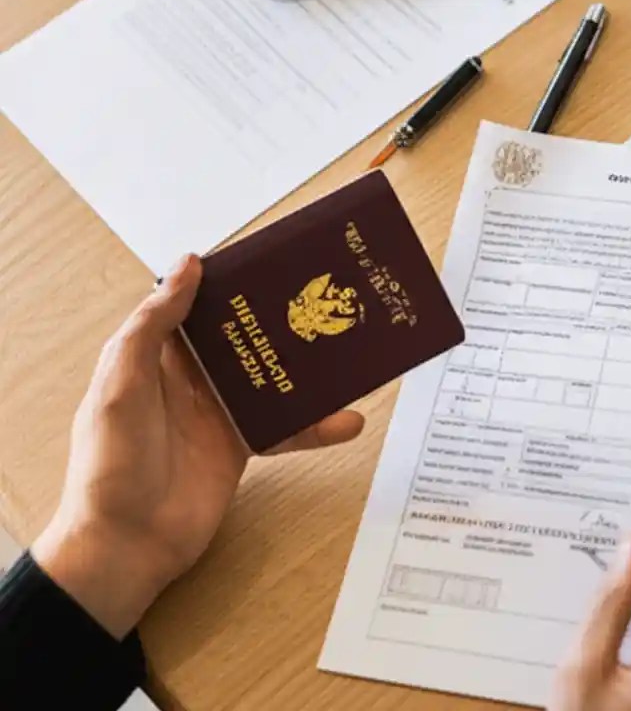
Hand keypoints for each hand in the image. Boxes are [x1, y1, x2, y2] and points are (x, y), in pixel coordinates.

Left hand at [31, 255, 364, 638]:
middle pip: (239, 337)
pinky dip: (316, 425)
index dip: (224, 282)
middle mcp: (188, 380)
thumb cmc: (111, 464)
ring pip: (270, 378)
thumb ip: (153, 325)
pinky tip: (347, 419)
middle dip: (275, 317)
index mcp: (153, 357)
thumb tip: (189, 265)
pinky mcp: (242, 447)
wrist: (127, 544)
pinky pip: (285, 428)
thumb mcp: (122, 384)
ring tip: (345, 345)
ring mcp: (217, 413)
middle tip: (321, 294)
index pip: (191, 306)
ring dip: (305, 367)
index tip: (266, 259)